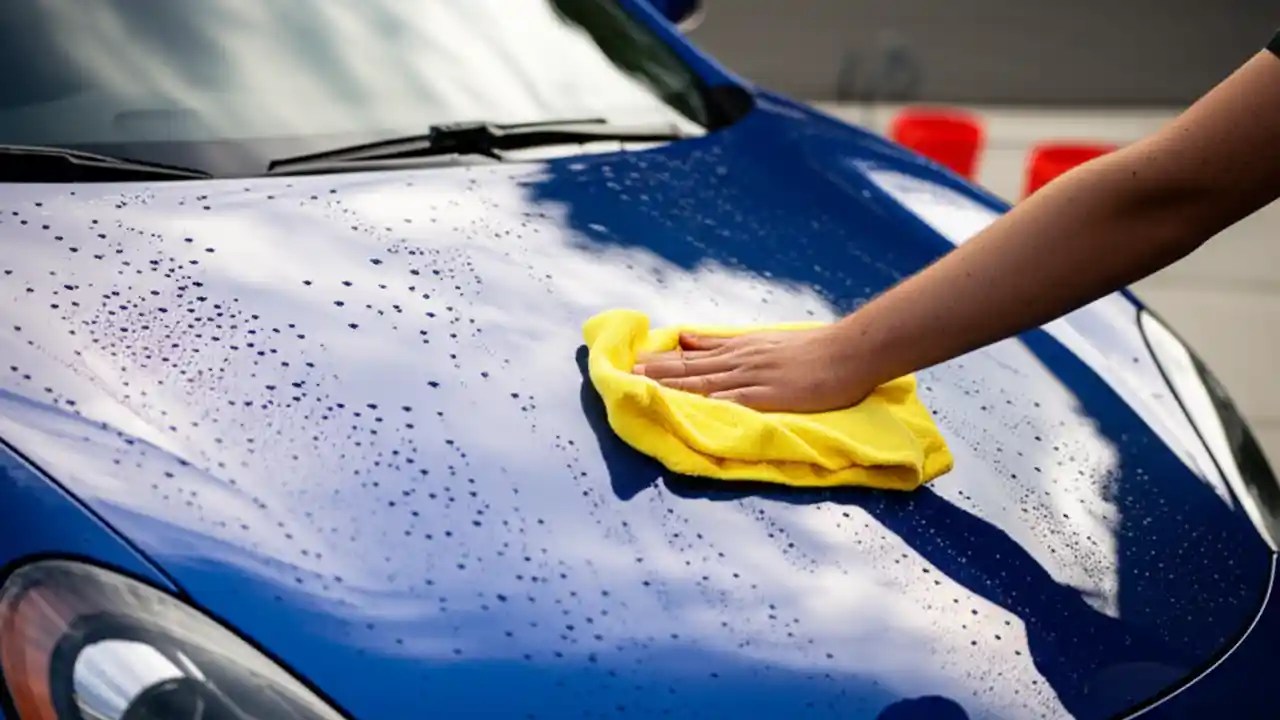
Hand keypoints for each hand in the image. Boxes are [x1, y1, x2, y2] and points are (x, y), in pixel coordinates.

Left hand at [632, 325, 875, 411]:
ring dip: (672, 384)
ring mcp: (755, 377)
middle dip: (656, 372)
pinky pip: (736, 400)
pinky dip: (711, 403)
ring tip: (643, 386)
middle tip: (624, 374)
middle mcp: (741, 360)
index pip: (692, 355)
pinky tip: (689, 407)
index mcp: (740, 349)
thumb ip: (724, 342)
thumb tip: (686, 337)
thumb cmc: (813, 348)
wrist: (849, 352)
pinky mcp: (771, 394)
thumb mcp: (762, 338)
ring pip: (705, 381)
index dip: (661, 360)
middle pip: (691, 366)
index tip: (633, 362)